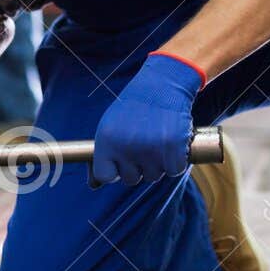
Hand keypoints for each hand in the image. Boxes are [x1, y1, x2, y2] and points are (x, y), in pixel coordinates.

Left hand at [90, 53, 203, 185]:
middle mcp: (127, 148)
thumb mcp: (110, 126)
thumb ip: (103, 156)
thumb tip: (93, 186)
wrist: (163, 85)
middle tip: (143, 142)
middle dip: (138, 166)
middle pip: (131, 179)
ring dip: (157, 163)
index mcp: (107, 141)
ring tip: (157, 137)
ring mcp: (151, 150)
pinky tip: (171, 141)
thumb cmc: (134, 108)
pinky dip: (176, 160)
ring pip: (153, 176)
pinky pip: (174, 170)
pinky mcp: (173, 149)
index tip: (121, 160)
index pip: (106, 176)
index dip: (115, 170)